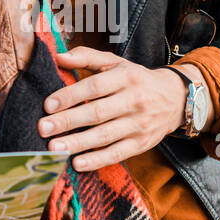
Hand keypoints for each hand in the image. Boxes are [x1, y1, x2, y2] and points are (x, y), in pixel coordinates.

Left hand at [37, 47, 191, 170]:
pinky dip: (97, 160)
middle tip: (43, 128)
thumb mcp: (116, 63)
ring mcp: (139, 124)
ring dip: (78, 143)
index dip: (71, 96)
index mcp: (126, 77)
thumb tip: (58, 56)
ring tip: (54, 148)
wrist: (176, 99)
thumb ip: (87, 57)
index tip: (48, 105)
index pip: (95, 86)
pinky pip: (117, 153)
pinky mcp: (141, 144)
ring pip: (105, 135)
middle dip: (68, 121)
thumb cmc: (136, 79)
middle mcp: (134, 100)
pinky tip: (77, 163)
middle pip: (97, 112)